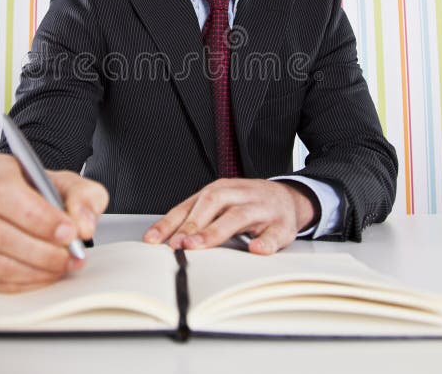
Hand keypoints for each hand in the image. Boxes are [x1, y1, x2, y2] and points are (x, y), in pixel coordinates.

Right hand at [0, 154, 108, 291]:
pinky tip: (43, 274)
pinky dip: (20, 284)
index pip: (2, 191)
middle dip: (39, 250)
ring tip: (62, 265)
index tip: (67, 232)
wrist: (37, 207)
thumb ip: (86, 198)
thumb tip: (82, 225)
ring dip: (33, 270)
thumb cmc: (49, 193)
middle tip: (69, 255)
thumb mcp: (76, 187)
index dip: (35, 216)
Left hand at [142, 179, 315, 254]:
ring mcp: (261, 209)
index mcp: (220, 190)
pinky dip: (265, 242)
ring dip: (216, 231)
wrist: (288, 198)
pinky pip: (274, 234)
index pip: (189, 205)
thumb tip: (166, 243)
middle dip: (192, 224)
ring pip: (238, 216)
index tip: (153, 240)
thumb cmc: (247, 204)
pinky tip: (255, 250)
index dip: (170, 223)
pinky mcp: (282, 225)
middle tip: (177, 244)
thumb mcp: (221, 205)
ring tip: (200, 246)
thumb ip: (195, 221)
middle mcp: (239, 195)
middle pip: (213, 203)